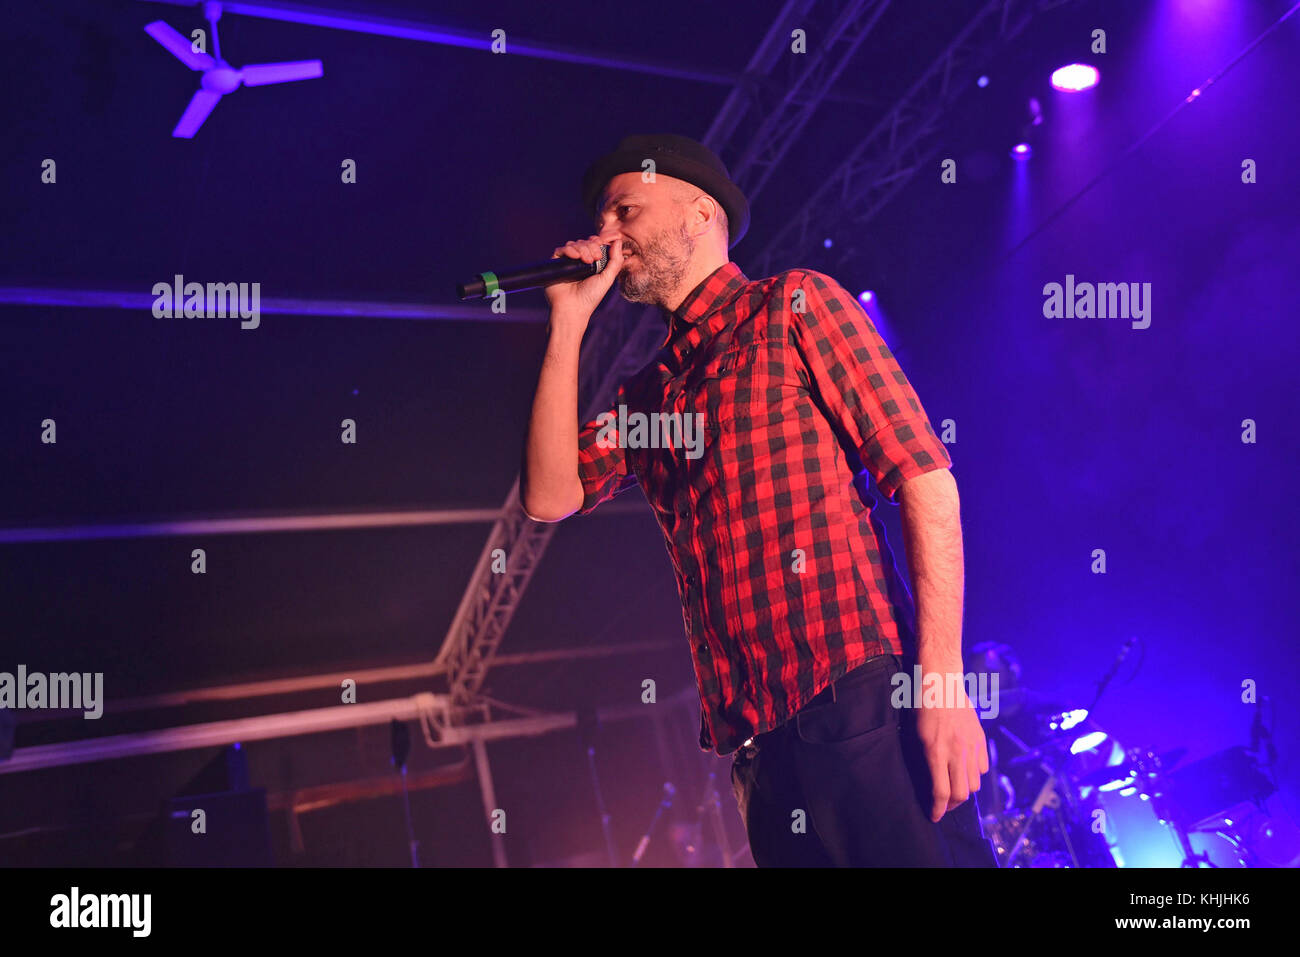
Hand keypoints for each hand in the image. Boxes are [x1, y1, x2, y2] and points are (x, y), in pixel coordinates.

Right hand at [544, 231, 626, 320]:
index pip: (595, 244)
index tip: (605, 242)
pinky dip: (570, 250)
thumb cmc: (590, 297)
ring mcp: (568, 262)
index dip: (600, 241)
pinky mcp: (556, 264)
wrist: (573, 308)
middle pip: (586, 242)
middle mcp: (580, 261)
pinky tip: (576, 257)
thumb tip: (618, 241)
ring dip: (583, 248)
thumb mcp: (608, 278)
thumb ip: (615, 260)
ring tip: (587, 261)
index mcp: (593, 263)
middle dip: (592, 246)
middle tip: (596, 258)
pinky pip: (562, 250)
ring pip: (575, 244)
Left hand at [915, 684, 987, 821]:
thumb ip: (926, 759)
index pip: (942, 792)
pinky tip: (965, 770)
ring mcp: (971, 746)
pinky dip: (974, 774)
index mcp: (936, 752)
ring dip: (964, 790)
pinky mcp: (980, 739)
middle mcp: (956, 752)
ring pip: (974, 783)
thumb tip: (931, 781)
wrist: (941, 683)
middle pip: (961, 794)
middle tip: (943, 806)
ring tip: (954, 788)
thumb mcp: (916, 735)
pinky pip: (983, 768)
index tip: (934, 816)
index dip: (938, 809)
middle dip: (951, 805)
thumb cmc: (922, 707)